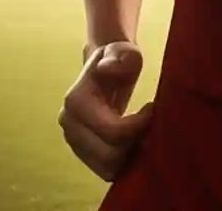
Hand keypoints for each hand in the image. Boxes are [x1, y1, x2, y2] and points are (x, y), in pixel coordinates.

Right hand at [58, 41, 153, 181]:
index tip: (152, 108)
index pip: (112, 132)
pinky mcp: (81, 151)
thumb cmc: (119, 58)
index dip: (138, 126)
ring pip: (106, 168)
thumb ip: (120, 57)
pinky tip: (134, 141)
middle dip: (135, 143)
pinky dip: (123, 162)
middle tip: (149, 123)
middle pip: (109, 155)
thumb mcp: (125, 51)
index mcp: (76, 101)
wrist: (105, 69)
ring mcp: (73, 140)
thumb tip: (106, 69)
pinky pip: (104, 170)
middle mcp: (69, 124)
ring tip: (141, 131)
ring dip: (129, 155)